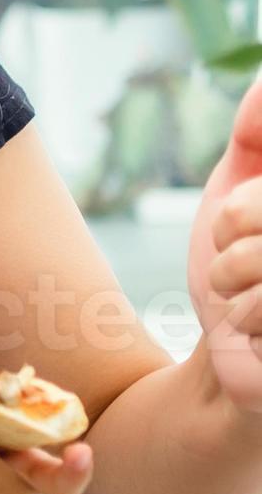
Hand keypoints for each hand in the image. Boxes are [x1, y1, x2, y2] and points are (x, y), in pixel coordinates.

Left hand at [188, 68, 261, 414]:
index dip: (244, 209)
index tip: (239, 231)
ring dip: (234, 282)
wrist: (233, 360)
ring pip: (259, 260)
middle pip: (256, 209)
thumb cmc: (241, 268)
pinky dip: (246, 321)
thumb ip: (257, 133)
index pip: (256, 184)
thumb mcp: (242, 187)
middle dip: (235, 233)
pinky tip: (261, 335)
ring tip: (251, 300)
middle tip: (239, 263)